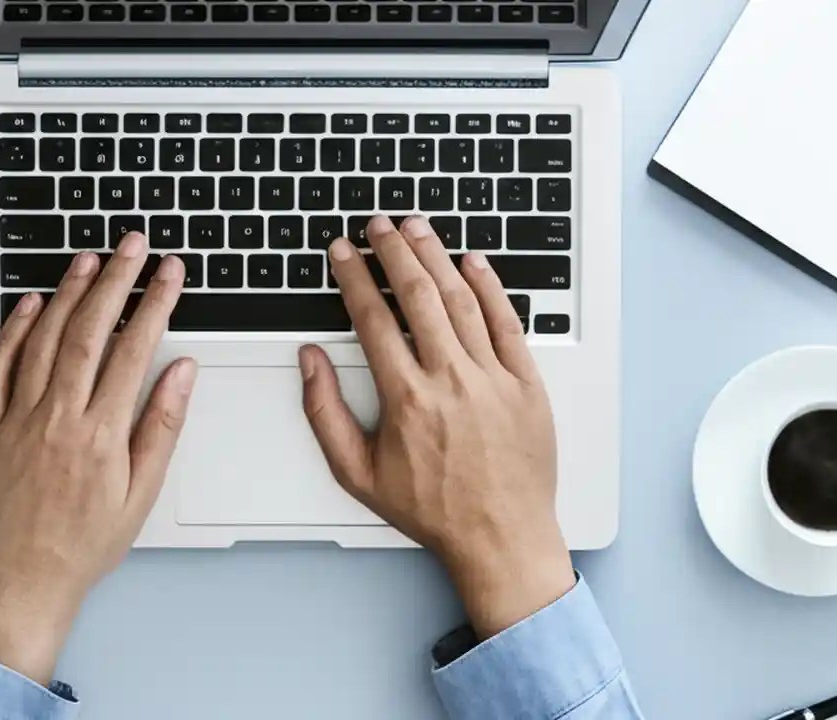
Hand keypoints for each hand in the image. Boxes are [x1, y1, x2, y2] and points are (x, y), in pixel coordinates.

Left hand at [0, 233, 196, 684]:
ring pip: (42, 339)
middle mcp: (56, 418)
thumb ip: (162, 425)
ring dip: (68, 293)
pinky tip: (31, 305)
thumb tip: (180, 373)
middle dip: (115, 280)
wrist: (24, 578)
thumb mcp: (142, 492)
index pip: (133, 349)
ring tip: (90, 261)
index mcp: (100, 433)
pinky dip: (13, 330)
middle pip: (88, 330)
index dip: (155, 302)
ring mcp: (17, 418)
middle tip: (132, 246)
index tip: (169, 273)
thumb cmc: (86, 542)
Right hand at [300, 215, 574, 638]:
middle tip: (378, 225)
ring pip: (461, 299)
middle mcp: (450, 379)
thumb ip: (325, 413)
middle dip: (393, 250)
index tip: (343, 252)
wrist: (501, 536)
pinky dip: (490, 288)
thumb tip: (309, 361)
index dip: (354, 276)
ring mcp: (492, 377)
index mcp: (406, 398)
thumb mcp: (358, 473)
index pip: (373, 317)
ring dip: (436, 257)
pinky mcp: (527, 383)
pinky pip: (507, 323)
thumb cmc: (433, 511)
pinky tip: (474, 262)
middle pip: (418, 294)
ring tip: (417, 229)